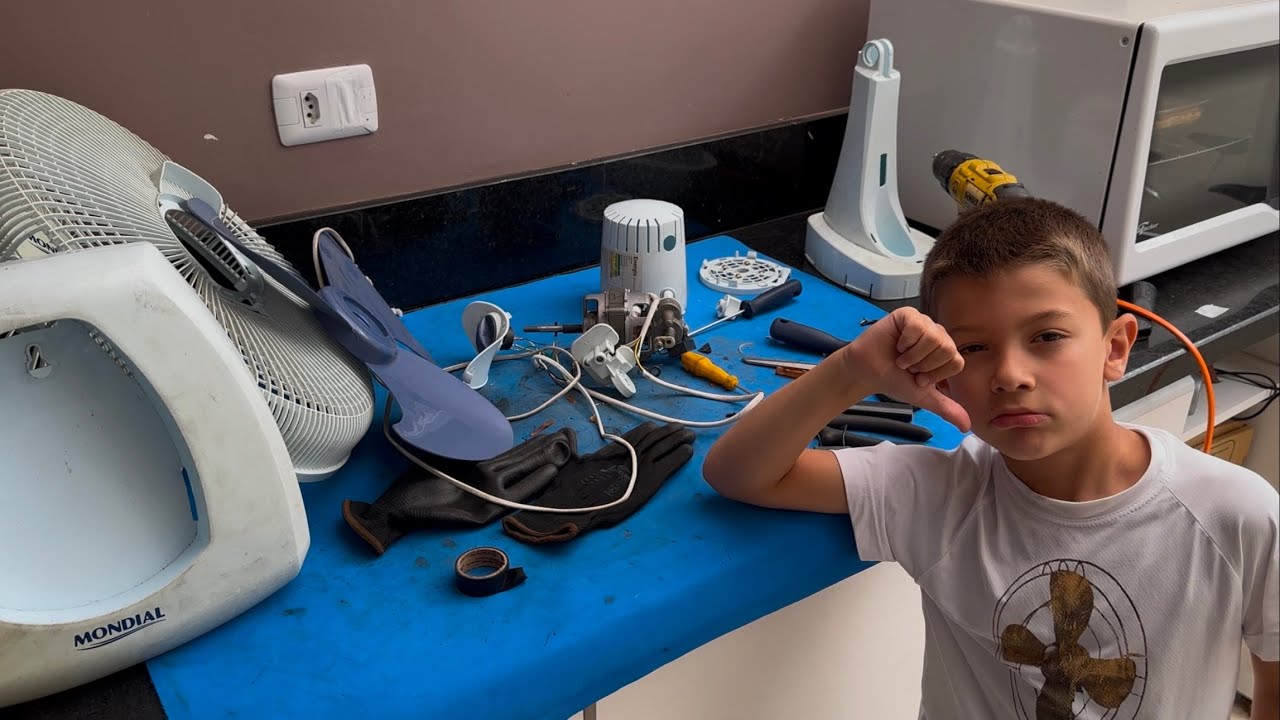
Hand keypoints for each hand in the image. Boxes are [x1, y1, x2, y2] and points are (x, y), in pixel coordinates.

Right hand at [848, 308, 970, 431]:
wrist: (867, 372)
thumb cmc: (893, 379)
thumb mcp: (923, 396)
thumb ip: (946, 408)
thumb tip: (966, 426)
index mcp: (944, 351)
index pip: (956, 362)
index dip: (935, 374)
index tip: (919, 378)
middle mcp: (937, 334)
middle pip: (947, 349)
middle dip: (924, 365)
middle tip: (909, 367)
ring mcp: (923, 322)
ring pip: (933, 338)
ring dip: (913, 356)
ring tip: (902, 357)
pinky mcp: (908, 314)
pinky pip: (918, 326)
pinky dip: (905, 342)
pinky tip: (897, 345)